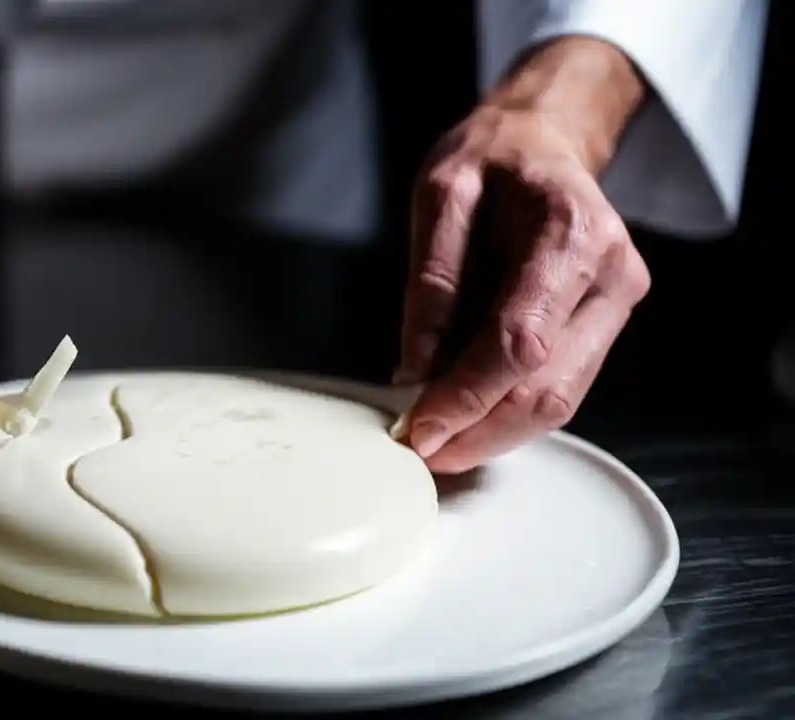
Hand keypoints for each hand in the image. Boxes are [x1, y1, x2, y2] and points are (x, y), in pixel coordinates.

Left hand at [394, 37, 650, 472]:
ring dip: (496, 432)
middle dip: (479, 429)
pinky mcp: (608, 323)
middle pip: (547, 386)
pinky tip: (469, 415)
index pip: (519, 341)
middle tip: (421, 448)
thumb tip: (417, 370)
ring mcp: (618, 302)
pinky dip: (511, 411)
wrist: (544, 138)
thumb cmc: (491, 158)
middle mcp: (612, 273)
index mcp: (571, 233)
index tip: (420, 429)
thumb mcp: (440, 195)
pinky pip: (562, 386)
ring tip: (439, 439)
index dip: (468, 396)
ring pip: (560, 400)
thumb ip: (432, 283)